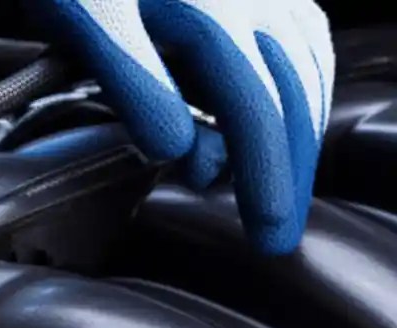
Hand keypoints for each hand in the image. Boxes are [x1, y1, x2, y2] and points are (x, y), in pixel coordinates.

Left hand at [38, 0, 333, 253]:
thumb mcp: (93, 24)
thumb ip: (138, 89)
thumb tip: (180, 152)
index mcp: (217, 19)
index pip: (261, 118)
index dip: (268, 181)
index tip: (267, 232)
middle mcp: (254, 1)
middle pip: (294, 101)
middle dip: (289, 173)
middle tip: (275, 231)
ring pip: (306, 70)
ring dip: (296, 133)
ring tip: (276, 183)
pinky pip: (298, 38)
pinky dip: (296, 85)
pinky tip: (279, 107)